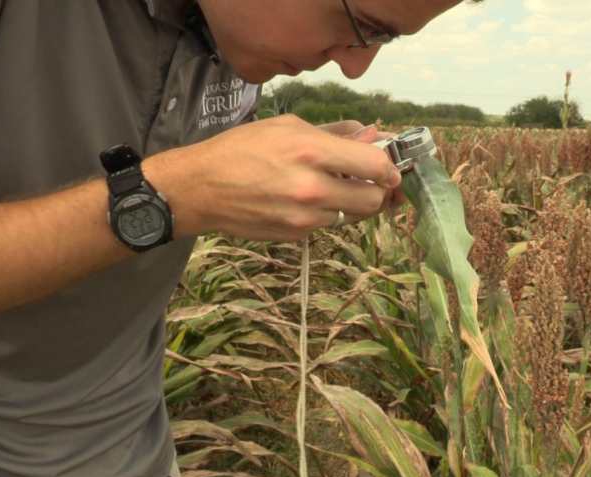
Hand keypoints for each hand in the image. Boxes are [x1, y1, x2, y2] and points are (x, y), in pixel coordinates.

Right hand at [149, 115, 401, 241]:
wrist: (201, 188)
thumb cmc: (241, 150)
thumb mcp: (288, 126)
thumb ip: (335, 134)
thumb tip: (371, 135)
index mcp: (310, 151)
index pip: (375, 165)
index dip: (389, 166)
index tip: (389, 165)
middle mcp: (311, 188)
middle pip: (373, 199)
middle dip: (378, 190)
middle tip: (370, 180)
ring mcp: (304, 217)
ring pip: (353, 215)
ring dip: (353, 202)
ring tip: (335, 185)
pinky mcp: (295, 235)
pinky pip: (328, 224)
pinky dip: (328, 212)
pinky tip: (308, 199)